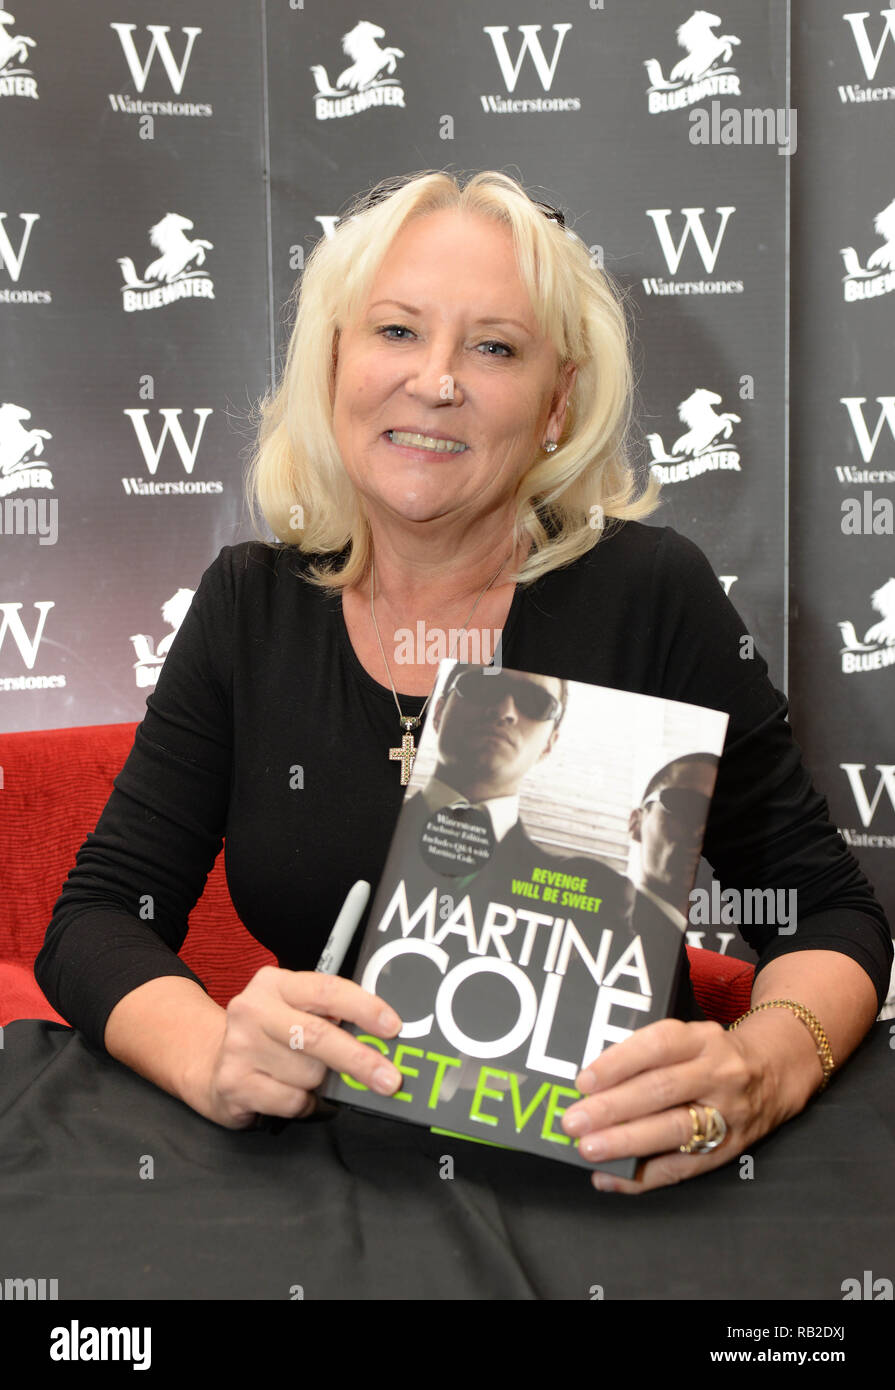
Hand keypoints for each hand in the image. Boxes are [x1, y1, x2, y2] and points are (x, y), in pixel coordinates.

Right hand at [198, 965, 403, 1128]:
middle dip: (360, 1060)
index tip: (392, 1027)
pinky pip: (292, 1100)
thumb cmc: (268, 1036)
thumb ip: (329, 1015)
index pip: (326, 989)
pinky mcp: (234, 1083)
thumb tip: (382, 1036)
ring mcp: (239, 1047)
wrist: (210, 1063)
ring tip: (307, 1076)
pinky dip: (304, 1103)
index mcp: (275, 983)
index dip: (364, 1008)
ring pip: (308, 1074)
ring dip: (321, 1083)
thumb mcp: (293, 1010)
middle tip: (390, 1079)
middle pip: (317, 1035)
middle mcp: (253, 1009)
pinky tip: (290, 1092)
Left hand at [560, 1018, 776, 1192]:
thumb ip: (647, 1056)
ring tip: (588, 1149)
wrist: (775, 1073)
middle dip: (613, 1109)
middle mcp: (718, 1073)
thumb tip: (589, 1087)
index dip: (618, 1063)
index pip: (657, 1046)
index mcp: (702, 1039)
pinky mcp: (728, 1149)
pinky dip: (642, 1177)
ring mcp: (727, 1114)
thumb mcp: (689, 1039)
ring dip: (625, 1142)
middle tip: (573, 1122)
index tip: (583, 1081)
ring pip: (673, 1130)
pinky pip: (682, 1168)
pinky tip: (610, 1178)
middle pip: (661, 1090)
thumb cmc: (712, 1055)